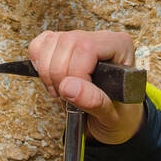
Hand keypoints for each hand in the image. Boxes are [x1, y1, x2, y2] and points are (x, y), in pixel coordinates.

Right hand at [26, 29, 144, 144]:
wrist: (114, 121)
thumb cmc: (120, 116)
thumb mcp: (114, 116)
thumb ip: (95, 101)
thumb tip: (69, 86)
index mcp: (121, 47)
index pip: (87, 47)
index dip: (75, 72)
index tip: (76, 95)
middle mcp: (101, 39)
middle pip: (66, 43)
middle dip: (59, 76)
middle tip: (68, 98)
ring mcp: (80, 39)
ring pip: (50, 42)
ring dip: (48, 73)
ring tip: (62, 92)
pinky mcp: (63, 46)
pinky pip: (40, 45)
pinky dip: (39, 65)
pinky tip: (53, 81)